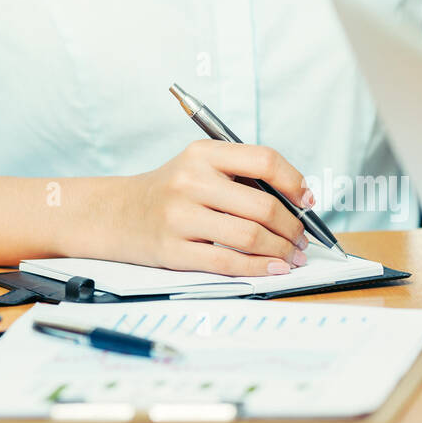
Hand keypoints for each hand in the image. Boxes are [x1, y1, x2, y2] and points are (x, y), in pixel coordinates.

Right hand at [74, 141, 311, 275]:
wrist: (114, 213)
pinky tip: (273, 269)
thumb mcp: (198, 167)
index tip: (306, 200)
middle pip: (262, 206)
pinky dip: (259, 268)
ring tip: (291, 256)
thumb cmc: (169, 192)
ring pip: (250, 236)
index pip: (264, 160)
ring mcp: (180, 216)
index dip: (295, 182)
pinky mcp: (173, 250)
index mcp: (203, 153)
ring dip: (281, 250)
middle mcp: (191, 180)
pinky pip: (228, 262)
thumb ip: (241, 176)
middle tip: (301, 239)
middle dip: (292, 227)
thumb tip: (297, 201)